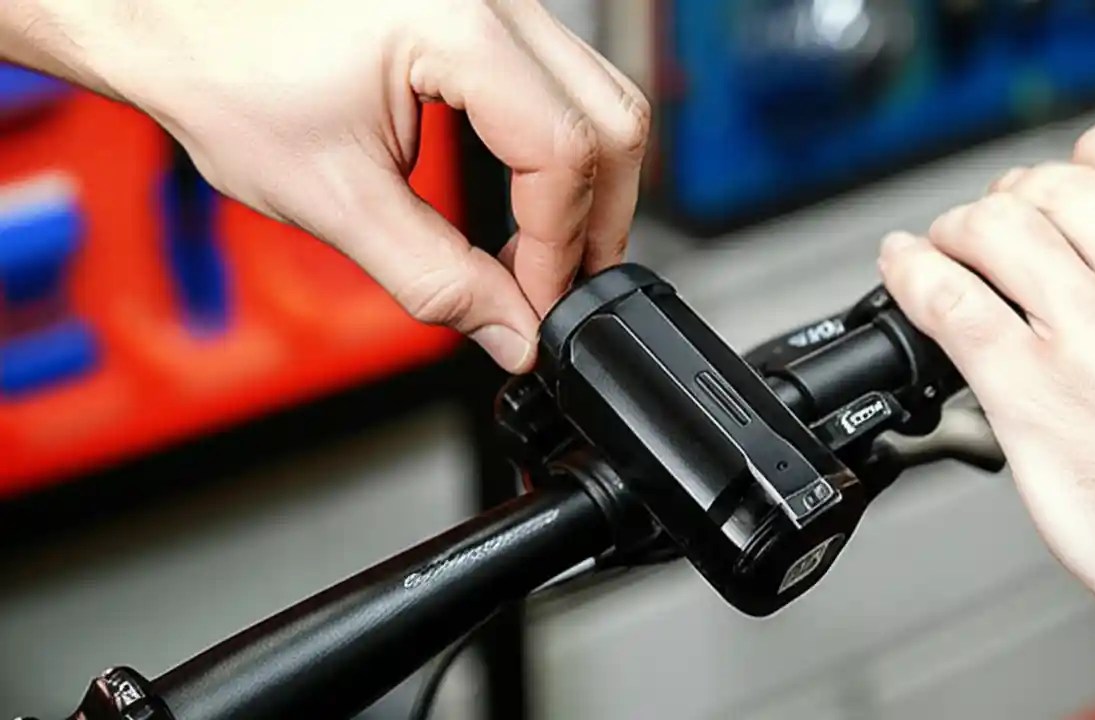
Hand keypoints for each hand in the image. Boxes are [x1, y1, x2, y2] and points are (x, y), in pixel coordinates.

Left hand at [6, 0, 649, 371]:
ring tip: (544, 255)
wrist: (169, 14)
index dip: (562, 249)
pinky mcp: (484, 8)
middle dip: (600, 220)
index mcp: (459, 26)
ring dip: (588, 186)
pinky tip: (528, 197)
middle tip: (558, 291)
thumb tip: (516, 333)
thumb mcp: (334, 199)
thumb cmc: (220, 72)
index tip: (536, 308)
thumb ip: (439, 277)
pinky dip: (561, 148)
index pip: (566, 154)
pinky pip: (563, 78)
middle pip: (613, 119)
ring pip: (601, 95)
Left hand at [879, 121, 1094, 716]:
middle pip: (1052, 185)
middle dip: (1012, 201)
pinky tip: (902, 268)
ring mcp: (1092, 332)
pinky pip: (945, 299)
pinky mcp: (1029, 390)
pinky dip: (909, 272)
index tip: (1064, 181)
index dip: (1087, 160)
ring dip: (956, 232)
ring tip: (945, 250)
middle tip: (996, 232)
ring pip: (991, 228)